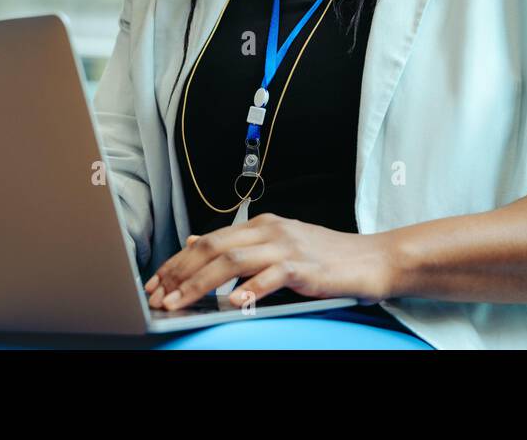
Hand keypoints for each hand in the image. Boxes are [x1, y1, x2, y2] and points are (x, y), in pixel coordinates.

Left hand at [143, 212, 394, 311]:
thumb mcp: (277, 244)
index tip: (156, 282)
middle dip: (179, 273)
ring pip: (232, 260)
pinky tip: (233, 303)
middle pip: (213, 247)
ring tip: (179, 302)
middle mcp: (271, 230)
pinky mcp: (304, 267)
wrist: (370, 260)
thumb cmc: (325, 257)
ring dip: (200, 283)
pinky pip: (271, 277)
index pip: (209, 239)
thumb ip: (239, 243)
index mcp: (262, 224)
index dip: (177, 261)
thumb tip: (196, 240)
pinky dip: (249, 289)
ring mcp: (287, 246)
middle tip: (158, 295)